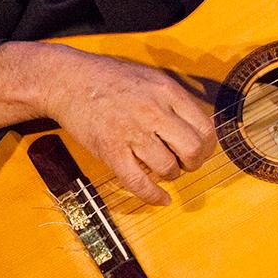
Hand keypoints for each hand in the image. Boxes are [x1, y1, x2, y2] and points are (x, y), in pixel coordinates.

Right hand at [42, 46, 214, 205]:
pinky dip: (154, 196)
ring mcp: (131, 132)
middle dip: (194, 163)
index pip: (204, 127)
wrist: (69, 80)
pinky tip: (161, 199)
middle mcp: (153, 111)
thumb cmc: (111, 79)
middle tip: (185, 162)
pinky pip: (139, 183)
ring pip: (168, 168)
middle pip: (193, 149)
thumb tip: (198, 127)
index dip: (208, 145)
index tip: (201, 150)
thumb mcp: (152, 79)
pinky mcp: (111, 151)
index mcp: (167, 91)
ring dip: (171, 175)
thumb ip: (175, 101)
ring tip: (165, 169)